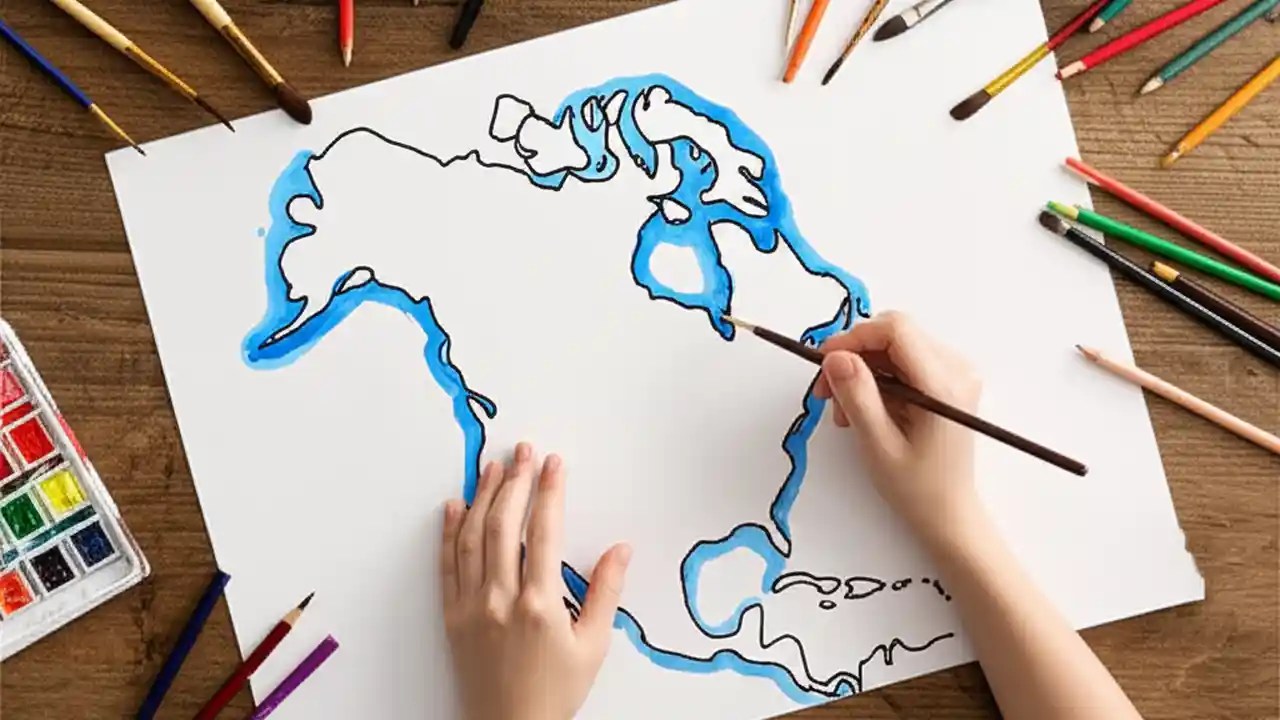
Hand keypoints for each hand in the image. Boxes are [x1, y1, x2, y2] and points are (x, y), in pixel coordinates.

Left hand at [440, 442, 631, 719]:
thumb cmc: (553, 694)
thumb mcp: (592, 646)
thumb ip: (605, 593)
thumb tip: (620, 549)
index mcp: (539, 604)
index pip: (544, 531)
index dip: (550, 491)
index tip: (555, 463)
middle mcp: (501, 599)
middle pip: (504, 525)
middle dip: (516, 481)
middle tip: (525, 451)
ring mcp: (472, 607)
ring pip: (472, 538)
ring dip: (482, 497)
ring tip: (492, 467)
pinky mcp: (453, 617)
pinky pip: (447, 566)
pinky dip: (449, 532)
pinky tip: (454, 507)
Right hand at [813, 312, 982, 547]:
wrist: (949, 512)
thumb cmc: (917, 488)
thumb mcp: (879, 444)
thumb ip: (858, 395)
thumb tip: (835, 357)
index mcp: (944, 385)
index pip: (896, 330)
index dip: (853, 338)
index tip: (824, 362)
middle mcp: (956, 370)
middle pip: (893, 334)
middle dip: (853, 356)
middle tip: (826, 392)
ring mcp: (954, 373)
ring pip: (893, 346)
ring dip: (861, 371)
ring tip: (845, 411)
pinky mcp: (945, 381)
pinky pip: (902, 361)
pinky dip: (876, 379)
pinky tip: (864, 409)